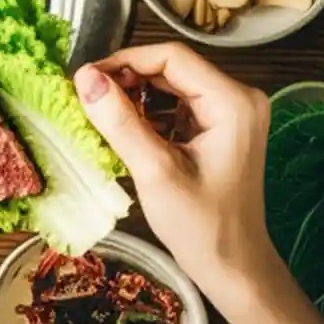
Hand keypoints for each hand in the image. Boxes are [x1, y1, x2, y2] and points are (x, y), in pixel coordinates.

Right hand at [72, 43, 276, 295]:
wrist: (233, 266)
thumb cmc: (202, 226)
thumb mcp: (155, 172)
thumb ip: (119, 122)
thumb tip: (85, 78)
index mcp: (233, 102)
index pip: (171, 58)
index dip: (124, 61)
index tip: (85, 79)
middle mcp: (238, 98)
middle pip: (171, 67)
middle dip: (127, 79)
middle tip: (88, 98)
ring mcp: (230, 112)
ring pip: (170, 84)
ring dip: (134, 95)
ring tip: (102, 115)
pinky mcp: (219, 127)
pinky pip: (176, 104)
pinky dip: (147, 111)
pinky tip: (125, 130)